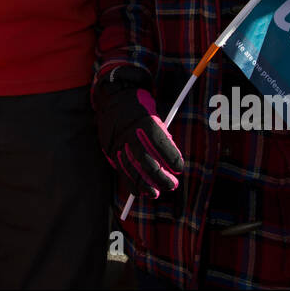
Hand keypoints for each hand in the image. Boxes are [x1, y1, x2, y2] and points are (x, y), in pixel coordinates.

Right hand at [95, 81, 184, 197]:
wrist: (113, 97)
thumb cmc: (139, 106)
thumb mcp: (154, 115)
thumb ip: (162, 136)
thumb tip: (171, 160)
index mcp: (146, 123)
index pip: (163, 146)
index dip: (173, 160)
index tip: (179, 168)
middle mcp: (132, 134)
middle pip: (148, 163)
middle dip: (161, 178)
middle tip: (172, 185)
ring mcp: (119, 142)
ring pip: (133, 169)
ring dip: (145, 185)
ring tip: (155, 193)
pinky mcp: (110, 148)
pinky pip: (120, 169)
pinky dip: (130, 182)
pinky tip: (138, 190)